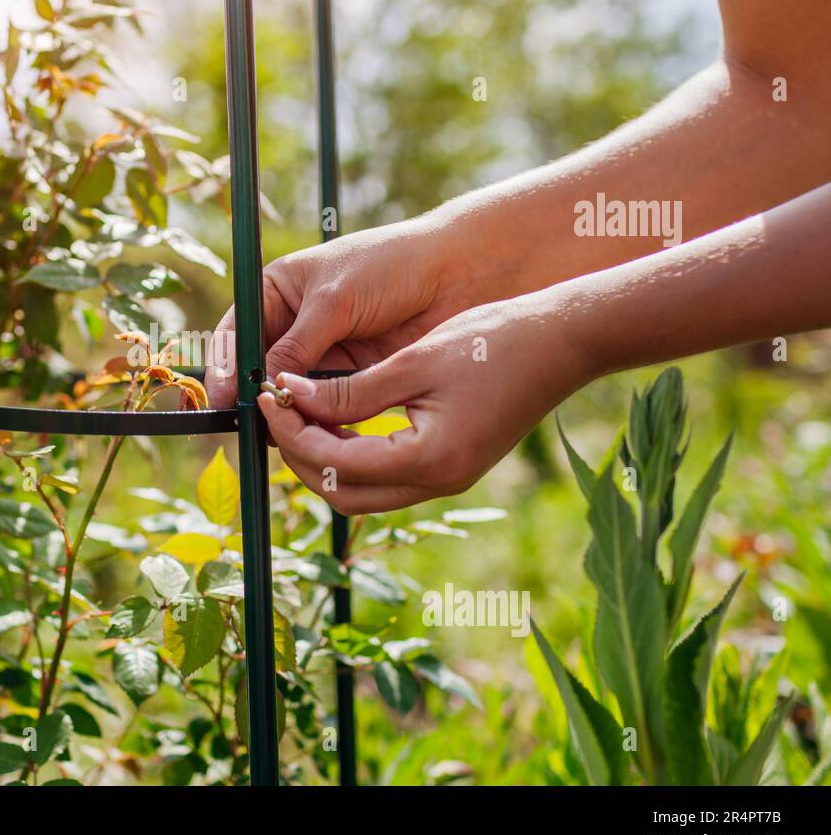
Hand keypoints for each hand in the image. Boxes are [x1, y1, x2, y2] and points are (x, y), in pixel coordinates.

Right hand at [204, 218, 481, 407]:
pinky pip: (323, 403)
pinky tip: (312, 429)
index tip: (224, 395)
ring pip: (291, 390)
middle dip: (253, 394)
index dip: (225, 365)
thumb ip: (297, 346)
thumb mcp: (335, 301)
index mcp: (278, 291)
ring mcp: (323, 352)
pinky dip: (316, 417)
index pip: (236, 333)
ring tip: (279, 427)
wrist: (456, 272)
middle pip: (258, 368)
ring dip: (285, 409)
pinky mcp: (351, 376)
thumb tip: (265, 386)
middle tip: (248, 420)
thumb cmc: (391, 266)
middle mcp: (295, 324)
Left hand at [256, 293, 592, 513]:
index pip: (334, 462)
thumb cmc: (493, 341)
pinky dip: (355, 456)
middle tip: (278, 409)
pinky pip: (387, 478)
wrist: (563, 342)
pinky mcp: (452, 469)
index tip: (270, 395)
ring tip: (301, 411)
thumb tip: (288, 397)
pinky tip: (338, 418)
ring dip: (325, 458)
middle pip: (342, 493)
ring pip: (362, 492)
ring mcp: (447, 481)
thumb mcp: (411, 363)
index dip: (292, 430)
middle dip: (301, 454)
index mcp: (428, 460)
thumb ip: (347, 391)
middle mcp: (438, 483)